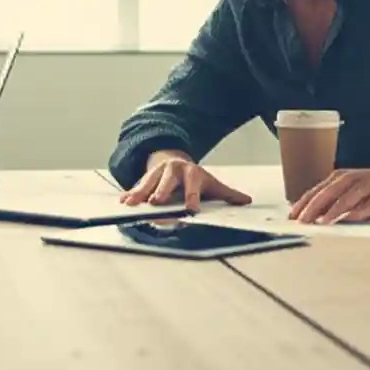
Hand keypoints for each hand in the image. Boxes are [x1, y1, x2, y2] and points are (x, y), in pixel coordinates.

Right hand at [120, 151, 251, 210]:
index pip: (193, 186)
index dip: (192, 197)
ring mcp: (157, 173)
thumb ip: (228, 194)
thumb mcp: (212, 184)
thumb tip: (247, 201)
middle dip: (162, 191)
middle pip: (167, 181)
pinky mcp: (145, 177)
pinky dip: (130, 193)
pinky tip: (123, 201)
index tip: (191, 209)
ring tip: (131, 204)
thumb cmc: (196, 178)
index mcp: (192, 173)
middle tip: (157, 202)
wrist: (175, 161)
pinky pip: (136, 185)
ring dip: (140, 193)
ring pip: (148, 182)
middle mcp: (174, 170)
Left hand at [289, 164, 369, 223]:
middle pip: (327, 193)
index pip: (316, 191)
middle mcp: (351, 179)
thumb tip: (314, 217)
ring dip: (333, 210)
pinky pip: (369, 203)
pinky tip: (351, 219)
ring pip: (346, 198)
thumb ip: (335, 201)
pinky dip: (359, 211)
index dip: (302, 204)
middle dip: (313, 208)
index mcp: (340, 178)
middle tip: (301, 221)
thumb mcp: (352, 191)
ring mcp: (367, 184)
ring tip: (323, 222)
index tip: (291, 217)